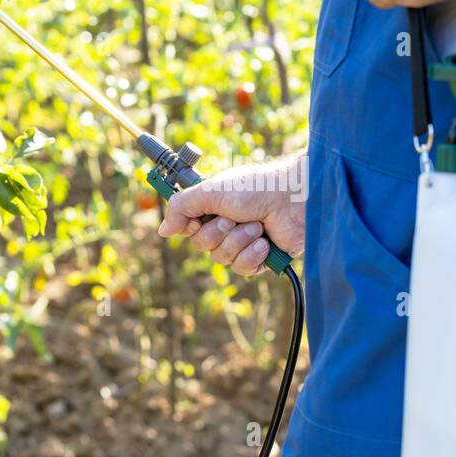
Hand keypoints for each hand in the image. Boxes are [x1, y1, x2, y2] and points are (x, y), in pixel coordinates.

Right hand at [156, 155, 306, 276]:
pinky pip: (242, 269)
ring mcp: (243, 241)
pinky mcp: (260, 257)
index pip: (187, 226)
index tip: (195, 219)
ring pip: (221, 258)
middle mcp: (226, 224)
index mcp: (212, 206)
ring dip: (238, 241)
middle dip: (218, 232)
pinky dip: (252, 255)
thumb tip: (162, 231)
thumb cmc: (255, 188)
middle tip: (234, 217)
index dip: (189, 225)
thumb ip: (182, 207)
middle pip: (202, 245)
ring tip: (256, 226)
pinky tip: (265, 242)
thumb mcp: (212, 191)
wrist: (293, 199)